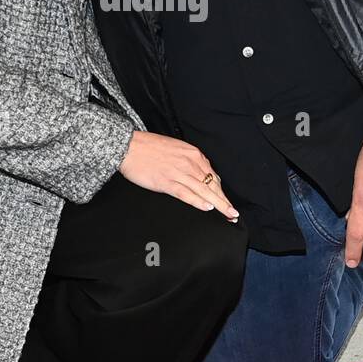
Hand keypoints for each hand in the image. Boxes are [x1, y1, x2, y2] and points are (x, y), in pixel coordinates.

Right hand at [120, 131, 239, 220]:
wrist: (129, 146)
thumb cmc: (149, 147)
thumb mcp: (176, 148)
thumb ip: (189, 160)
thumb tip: (199, 173)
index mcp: (193, 154)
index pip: (212, 175)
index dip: (221, 191)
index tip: (226, 201)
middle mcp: (189, 163)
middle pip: (211, 185)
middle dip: (224, 200)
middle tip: (233, 213)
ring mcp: (178, 173)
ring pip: (203, 191)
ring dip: (218, 204)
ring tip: (228, 215)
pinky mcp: (166, 182)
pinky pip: (186, 193)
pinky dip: (198, 201)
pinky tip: (207, 208)